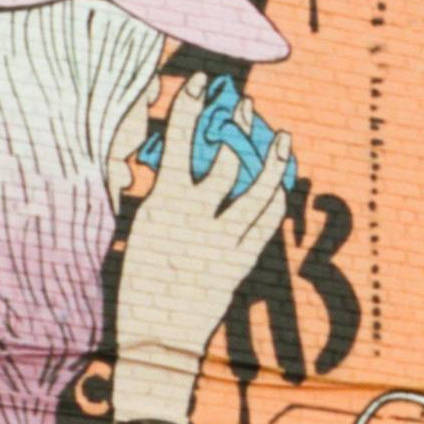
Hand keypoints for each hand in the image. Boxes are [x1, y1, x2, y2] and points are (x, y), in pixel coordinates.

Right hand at [111, 78, 293, 379]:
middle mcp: (195, 221)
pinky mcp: (242, 264)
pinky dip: (275, 199)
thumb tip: (180, 162)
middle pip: (226, 162)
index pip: (176, 143)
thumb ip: (164, 195)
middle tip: (245, 108)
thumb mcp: (143, 231)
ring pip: (258, 191)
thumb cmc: (141, 283)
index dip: (189, 108)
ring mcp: (222, 243)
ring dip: (272, 161)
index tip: (200, 82)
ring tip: (282, 139)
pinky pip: (266, 224)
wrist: (158, 342)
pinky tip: (281, 185)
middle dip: (237, 129)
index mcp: (161, 206)